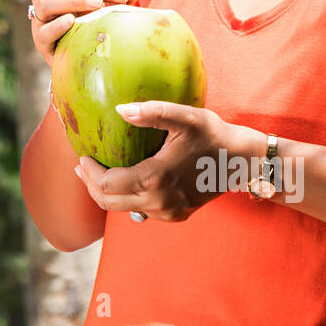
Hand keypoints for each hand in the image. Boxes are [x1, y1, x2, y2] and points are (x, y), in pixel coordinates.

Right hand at [30, 0, 144, 65]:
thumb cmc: (93, 25)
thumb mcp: (111, 7)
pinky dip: (57, 25)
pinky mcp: (40, 39)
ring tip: (98, 3)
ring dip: (75, 0)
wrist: (77, 56)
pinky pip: (45, 31)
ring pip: (50, 1)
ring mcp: (41, 16)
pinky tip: (71, 21)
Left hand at [73, 101, 245, 221]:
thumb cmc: (214, 136)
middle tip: (82, 166)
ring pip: (124, 208)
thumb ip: (153, 112)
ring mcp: (168, 213)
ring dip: (108, 192)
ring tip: (98, 172)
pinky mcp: (175, 216)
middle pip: (109, 201)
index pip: (107, 185)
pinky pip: (142, 210)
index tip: (82, 156)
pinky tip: (126, 180)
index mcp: (156, 179)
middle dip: (91, 185)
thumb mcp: (186, 117)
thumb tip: (120, 110)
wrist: (243, 162)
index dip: (89, 172)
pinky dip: (127, 197)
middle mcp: (159, 202)